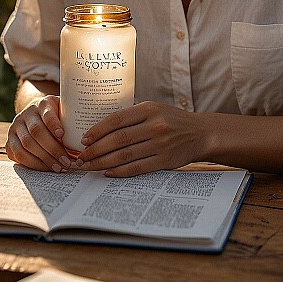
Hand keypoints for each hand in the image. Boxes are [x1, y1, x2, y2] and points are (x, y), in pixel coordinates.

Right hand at [5, 95, 73, 172]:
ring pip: (26, 144)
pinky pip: (19, 155)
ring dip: (44, 159)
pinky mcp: (9, 141)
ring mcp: (15, 127)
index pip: (46, 112)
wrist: (36, 115)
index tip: (62, 135)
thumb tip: (91, 136)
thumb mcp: (64, 111)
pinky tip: (47, 168)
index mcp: (42, 103)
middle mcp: (26, 114)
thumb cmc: (57, 116)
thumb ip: (74, 119)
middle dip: (53, 149)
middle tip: (66, 161)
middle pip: (36, 132)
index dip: (53, 124)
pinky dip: (33, 163)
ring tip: (59, 167)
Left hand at [77, 102, 204, 175]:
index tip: (84, 139)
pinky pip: (137, 167)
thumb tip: (100, 127)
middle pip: (118, 139)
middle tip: (81, 157)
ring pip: (124, 155)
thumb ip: (132, 115)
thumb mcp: (155, 109)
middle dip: (95, 149)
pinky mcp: (164, 160)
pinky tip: (108, 172)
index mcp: (149, 109)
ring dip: (103, 162)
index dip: (97, 130)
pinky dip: (120, 171)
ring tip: (89, 166)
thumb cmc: (172, 120)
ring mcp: (160, 144)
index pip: (116, 119)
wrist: (200, 133)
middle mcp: (155, 125)